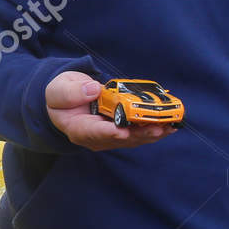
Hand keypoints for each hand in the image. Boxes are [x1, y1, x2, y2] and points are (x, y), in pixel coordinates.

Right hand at [46, 71, 179, 150]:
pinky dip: (153, 128)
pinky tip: (169, 124)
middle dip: (140, 134)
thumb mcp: (58, 89)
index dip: (109, 133)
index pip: (94, 133)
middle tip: (157, 129)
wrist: (67, 99)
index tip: (122, 132)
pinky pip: (138, 132)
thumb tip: (94, 90)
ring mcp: (110, 136)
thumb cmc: (61, 95)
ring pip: (133, 138)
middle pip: (120, 138)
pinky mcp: (120, 131)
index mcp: (78, 128)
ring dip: (152, 133)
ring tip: (169, 126)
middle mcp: (96, 137)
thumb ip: (72, 91)